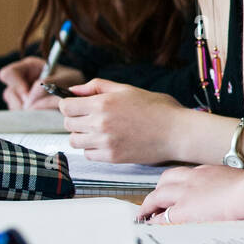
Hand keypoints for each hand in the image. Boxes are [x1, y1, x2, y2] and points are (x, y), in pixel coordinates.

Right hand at [0, 56, 84, 109]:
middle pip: (9, 93)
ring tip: (46, 110)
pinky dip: (31, 117)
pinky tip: (44, 114)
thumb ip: (49, 84)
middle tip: (38, 107)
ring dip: (29, 111)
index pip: (8, 74)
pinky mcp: (25, 107)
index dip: (16, 85)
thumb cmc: (75, 81)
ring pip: (14, 106)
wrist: (81, 94)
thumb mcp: (68, 78)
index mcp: (30, 67)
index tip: (28, 94)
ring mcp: (22, 95)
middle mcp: (22, 79)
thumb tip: (31, 101)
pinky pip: (20, 115)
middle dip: (24, 102)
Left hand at [59, 79, 183, 163]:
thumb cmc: (158, 108)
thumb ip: (98, 86)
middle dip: (76, 120)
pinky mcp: (112, 157)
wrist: (178, 132)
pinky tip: (108, 142)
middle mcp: (100, 123)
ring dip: (83, 135)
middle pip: (68, 124)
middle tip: (92, 118)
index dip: (69, 105)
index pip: (66, 106)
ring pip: (75, 141)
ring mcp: (105, 142)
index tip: (78, 106)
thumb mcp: (127, 89)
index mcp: (102, 103)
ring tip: (99, 131)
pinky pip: (88, 154)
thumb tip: (74, 90)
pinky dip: (94, 149)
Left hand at [138, 164, 243, 223]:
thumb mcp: (241, 182)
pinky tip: (150, 227)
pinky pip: (160, 217)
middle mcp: (193, 178)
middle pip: (167, 180)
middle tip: (154, 201)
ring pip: (158, 195)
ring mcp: (186, 194)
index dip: (178, 184)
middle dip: (158, 190)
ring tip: (145, 214)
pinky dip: (153, 221)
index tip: (177, 192)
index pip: (186, 175)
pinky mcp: (183, 210)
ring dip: (149, 205)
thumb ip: (233, 187)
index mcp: (209, 171)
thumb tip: (240, 195)